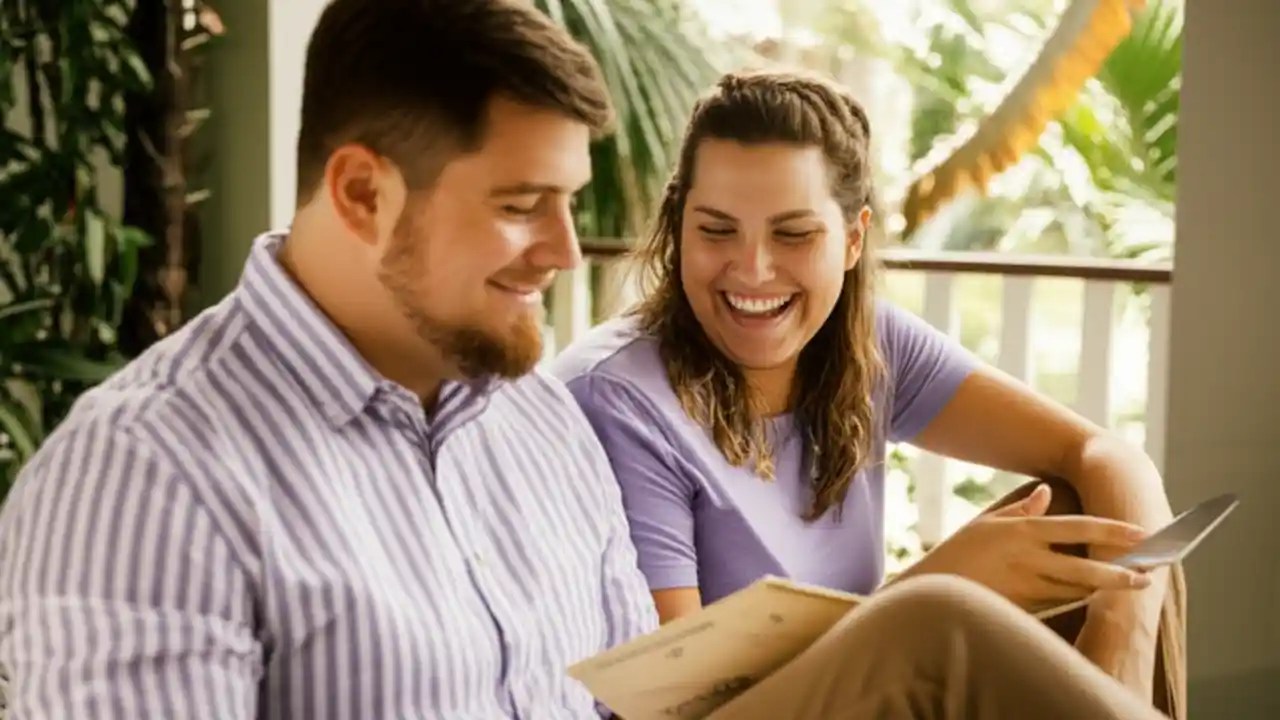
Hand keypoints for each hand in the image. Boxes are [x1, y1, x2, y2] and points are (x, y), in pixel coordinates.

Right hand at [897, 483, 1151, 610]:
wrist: (930, 588)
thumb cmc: (959, 553)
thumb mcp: (987, 523)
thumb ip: (1022, 510)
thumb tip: (1047, 492)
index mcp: (1023, 531)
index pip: (1078, 527)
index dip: (1114, 530)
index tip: (1142, 534)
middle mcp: (1029, 559)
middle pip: (1086, 568)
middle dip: (1120, 573)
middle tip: (1147, 576)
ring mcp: (1027, 587)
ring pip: (1077, 590)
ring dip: (1104, 588)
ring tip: (1130, 586)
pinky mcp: (1023, 609)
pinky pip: (1060, 604)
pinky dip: (1079, 601)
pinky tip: (1096, 599)